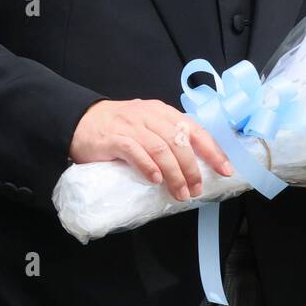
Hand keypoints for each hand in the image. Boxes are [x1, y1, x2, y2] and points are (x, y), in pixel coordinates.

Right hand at [70, 98, 232, 201]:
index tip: (225, 169)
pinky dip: (148, 166)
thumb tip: (194, 165)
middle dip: (192, 168)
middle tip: (196, 190)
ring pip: (161, 148)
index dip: (212, 150)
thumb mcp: (147, 125)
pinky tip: (155, 179)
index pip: (194, 129)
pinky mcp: (114, 138)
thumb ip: (167, 138)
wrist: (79, 120)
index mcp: (162, 112)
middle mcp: (150, 116)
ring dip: (174, 173)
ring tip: (180, 192)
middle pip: (179, 142)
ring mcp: (131, 126)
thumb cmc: (118, 126)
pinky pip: (134, 151)